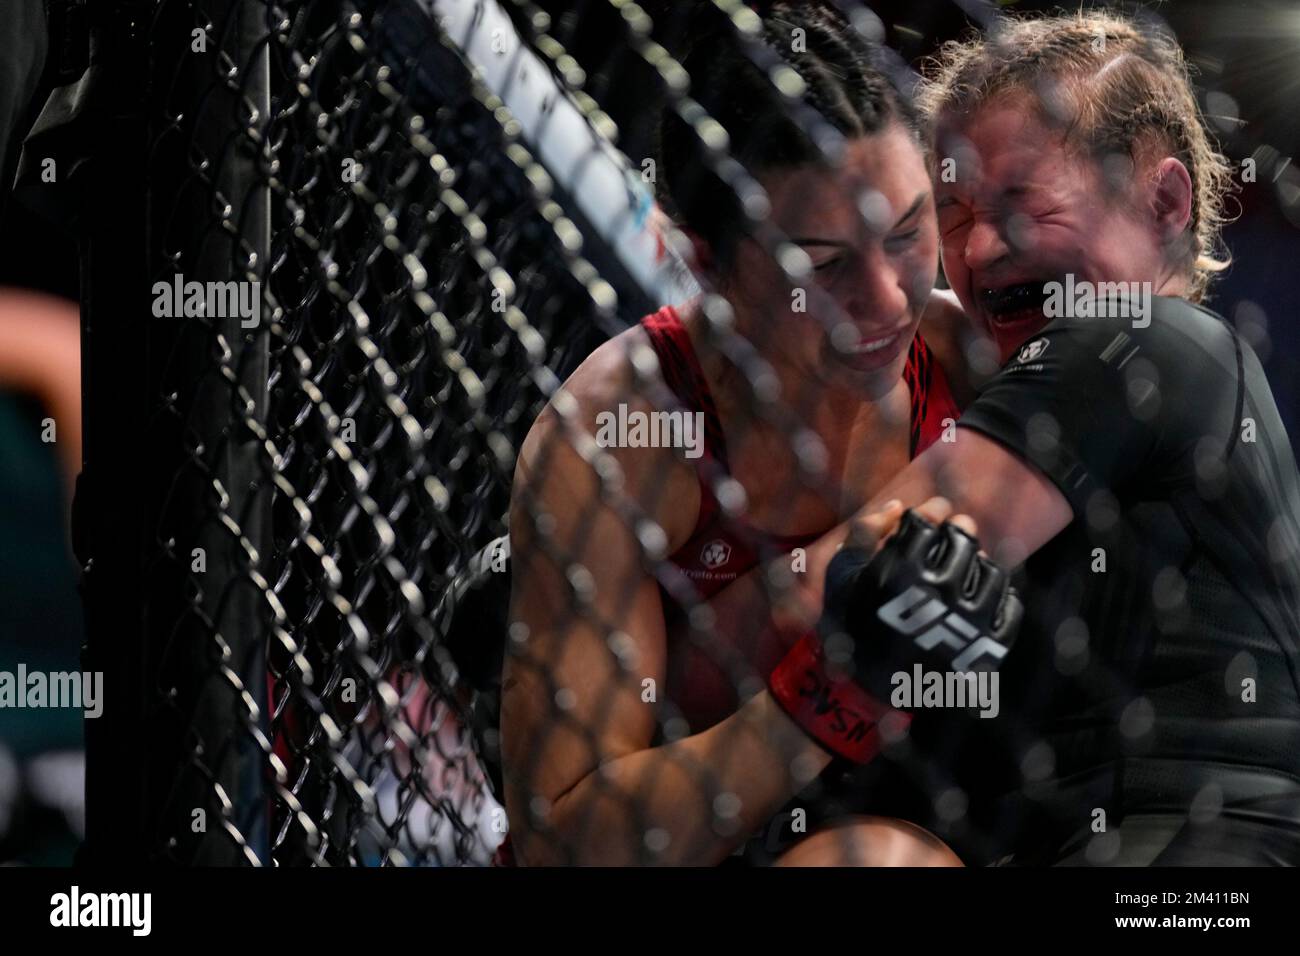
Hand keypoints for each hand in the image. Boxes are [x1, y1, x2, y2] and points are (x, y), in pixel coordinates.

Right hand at [767, 501, 1021, 763]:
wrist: (865, 688)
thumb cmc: (851, 623)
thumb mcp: (841, 573)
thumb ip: (864, 531)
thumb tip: (898, 505)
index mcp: (899, 572)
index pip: (926, 523)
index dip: (926, 515)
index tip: (928, 517)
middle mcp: (938, 594)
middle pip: (962, 539)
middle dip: (956, 530)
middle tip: (954, 530)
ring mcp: (967, 621)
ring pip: (990, 570)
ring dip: (978, 562)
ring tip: (965, 568)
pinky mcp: (987, 647)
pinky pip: (1010, 606)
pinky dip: (1000, 596)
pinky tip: (980, 597)